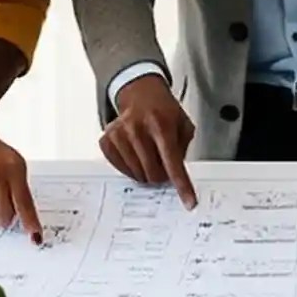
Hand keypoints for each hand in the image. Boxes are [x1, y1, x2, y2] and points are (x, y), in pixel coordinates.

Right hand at [102, 76, 197, 208]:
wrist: (141, 94)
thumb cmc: (164, 111)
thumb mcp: (183, 125)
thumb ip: (182, 151)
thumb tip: (176, 178)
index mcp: (161, 124)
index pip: (173, 162)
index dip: (182, 185)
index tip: (189, 202)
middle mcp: (138, 128)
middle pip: (153, 173)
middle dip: (162, 175)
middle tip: (163, 164)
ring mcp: (120, 134)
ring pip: (137, 175)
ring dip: (146, 172)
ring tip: (149, 155)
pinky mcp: (107, 139)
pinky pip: (120, 169)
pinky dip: (131, 168)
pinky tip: (135, 154)